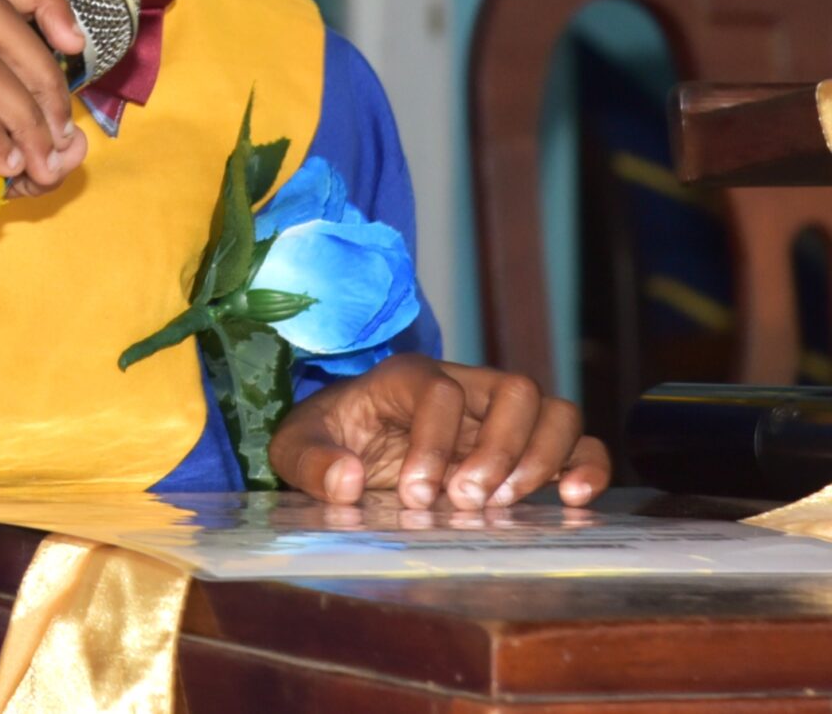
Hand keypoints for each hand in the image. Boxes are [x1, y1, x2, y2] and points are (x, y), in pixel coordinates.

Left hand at [269, 354, 610, 509]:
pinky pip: (579, 442)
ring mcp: (500, 414)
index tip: (414, 496)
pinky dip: (587, 465)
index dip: (433, 445)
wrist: (348, 444)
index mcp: (406, 377)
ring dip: (542, 459)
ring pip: (554, 410)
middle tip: (465, 501)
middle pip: (515, 390)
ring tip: (504, 504)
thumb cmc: (329, 439)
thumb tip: (348, 480)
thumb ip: (311, 462)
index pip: (440, 393)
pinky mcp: (527, 445)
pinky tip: (570, 499)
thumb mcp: (296, 447)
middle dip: (497, 450)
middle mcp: (464, 386)